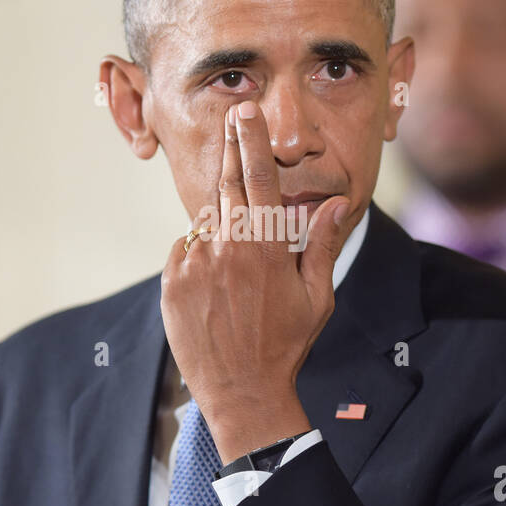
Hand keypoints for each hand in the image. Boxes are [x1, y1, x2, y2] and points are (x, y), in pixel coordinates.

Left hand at [160, 100, 350, 462]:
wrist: (242, 393)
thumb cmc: (285, 345)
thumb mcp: (316, 297)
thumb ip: (320, 244)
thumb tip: (334, 203)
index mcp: (267, 248)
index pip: (258, 180)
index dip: (251, 142)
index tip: (245, 113)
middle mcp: (228, 248)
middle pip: (226, 184)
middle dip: (230, 149)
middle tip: (231, 119)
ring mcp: (195, 264)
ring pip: (206, 224)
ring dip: (220, 226)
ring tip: (235, 266)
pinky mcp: (171, 282)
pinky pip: (184, 252)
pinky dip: (198, 256)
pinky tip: (215, 286)